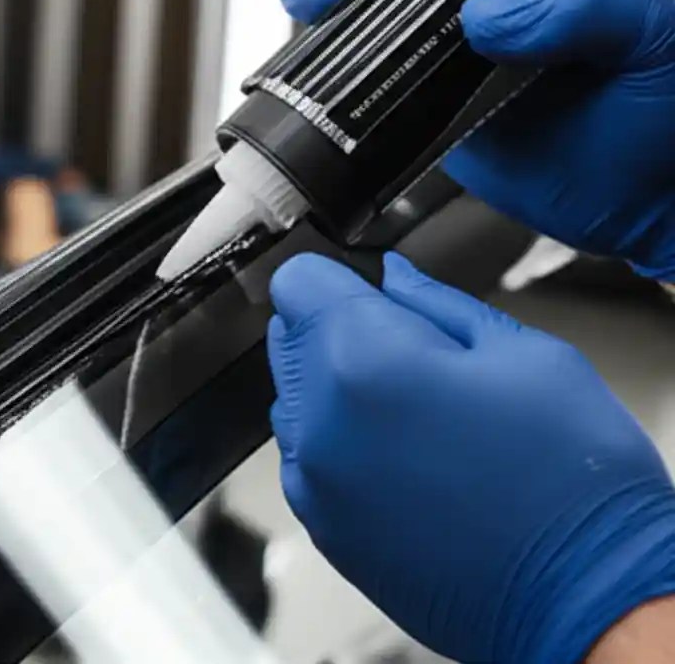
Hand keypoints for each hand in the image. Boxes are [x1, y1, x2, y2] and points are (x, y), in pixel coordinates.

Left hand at [267, 252, 674, 662]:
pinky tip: (409, 461)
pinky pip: (310, 461)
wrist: (585, 598)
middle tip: (416, 355)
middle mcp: (320, 423)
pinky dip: (343, 448)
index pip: (298, 283)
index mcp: (364, 362)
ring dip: (338, 394)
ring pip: (297, 403)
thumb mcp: (526, 356)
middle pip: (291, 341)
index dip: (335, 278)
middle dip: (339, 332)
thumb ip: (438, 305)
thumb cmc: (571, 483)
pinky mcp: (324, 529)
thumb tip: (393, 279)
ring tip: (421, 415)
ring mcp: (314, 483)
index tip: (368, 288)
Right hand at [281, 0, 674, 279]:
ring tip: (310, 4)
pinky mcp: (451, 120)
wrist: (660, 210)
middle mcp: (507, 15)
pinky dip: (355, 87)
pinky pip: (395, 99)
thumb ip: (582, 13)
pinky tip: (324, 74)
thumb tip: (489, 17)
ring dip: (349, 18)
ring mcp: (472, 68)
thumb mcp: (654, 42)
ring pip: (398, 33)